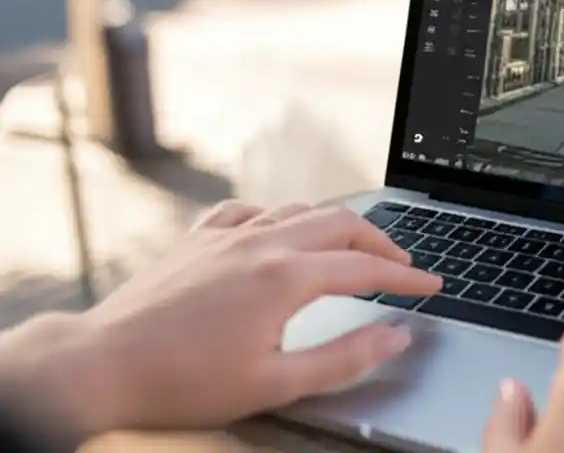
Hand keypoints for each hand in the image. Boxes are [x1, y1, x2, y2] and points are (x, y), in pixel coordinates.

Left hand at [0, 200, 440, 441]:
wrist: (101, 365)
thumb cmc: (182, 382)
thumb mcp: (275, 384)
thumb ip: (344, 358)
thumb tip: (394, 337)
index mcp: (285, 278)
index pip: (366, 269)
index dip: (406, 278)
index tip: (430, 285)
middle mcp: (261, 244)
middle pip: (341, 225)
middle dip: (381, 242)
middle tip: (403, 264)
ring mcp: (226, 236)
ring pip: (300, 210)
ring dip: (337, 226)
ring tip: (354, 247)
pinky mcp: (197, 239)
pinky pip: (251, 210)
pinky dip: (281, 216)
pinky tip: (280, 230)